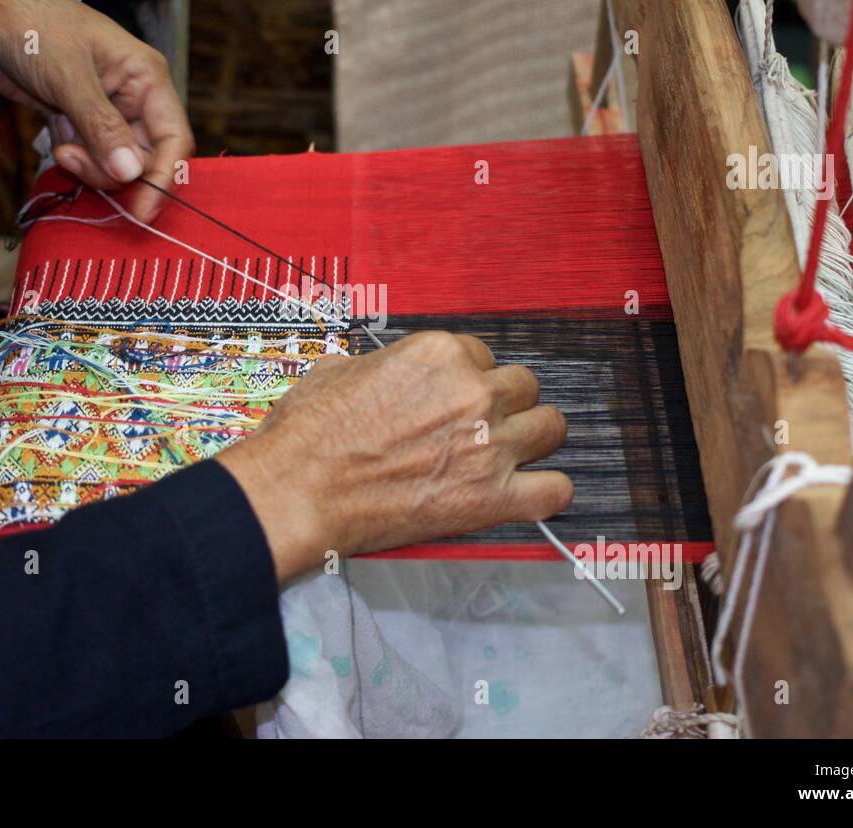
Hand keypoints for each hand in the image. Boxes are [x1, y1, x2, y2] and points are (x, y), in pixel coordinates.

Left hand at [0, 0, 192, 221]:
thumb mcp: (69, 76)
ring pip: (117, 164)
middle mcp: (136, 99)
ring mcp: (110, 114)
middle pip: (145, 159)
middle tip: (71, 158)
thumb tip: (131, 173)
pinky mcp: (84, 124)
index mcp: (147, 78)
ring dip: (90, 166)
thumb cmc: (32, 28)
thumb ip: (101, 127)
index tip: (139, 212)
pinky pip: (92, 158)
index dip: (162, 178)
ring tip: (60, 146)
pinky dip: (75, 158)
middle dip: (112, 171)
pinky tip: (55, 135)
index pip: (174, 139)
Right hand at [217, 332, 571, 583]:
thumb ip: (381, 366)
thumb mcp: (337, 370)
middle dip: (505, 405)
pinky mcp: (492, 498)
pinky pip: (554, 490)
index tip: (453, 402)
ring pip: (551, 428)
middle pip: (524, 386)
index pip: (483, 357)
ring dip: (532, 441)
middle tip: (479, 429)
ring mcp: (489, 445)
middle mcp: (473, 392)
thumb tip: (384, 374)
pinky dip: (544, 493)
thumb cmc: (307, 433)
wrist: (297, 491)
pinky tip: (524, 495)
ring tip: (506, 457)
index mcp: (439, 354)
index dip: (469, 380)